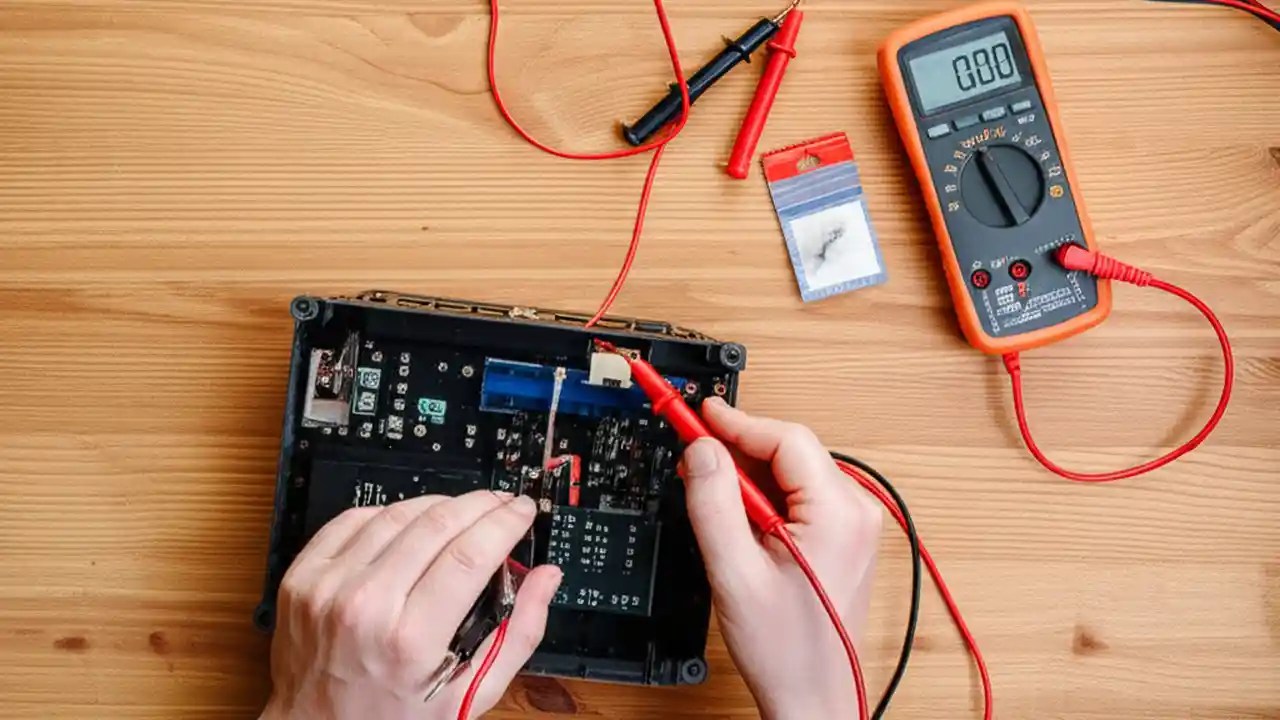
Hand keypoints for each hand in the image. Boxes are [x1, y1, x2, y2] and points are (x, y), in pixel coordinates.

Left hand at [261, 491, 562, 719]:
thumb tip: (546, 577)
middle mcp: (364, 607)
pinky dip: (389, 512)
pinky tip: (411, 522)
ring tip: (463, 512)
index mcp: (411, 642)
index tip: (521, 511)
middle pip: (436, 525)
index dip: (503, 523)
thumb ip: (518, 634)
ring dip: (440, 504)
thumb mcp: (469, 695)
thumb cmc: (393, 719)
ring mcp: (327, 588)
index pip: (470, 556)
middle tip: (502, 504)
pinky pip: (353, 520)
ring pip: (397, 514)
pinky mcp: (303, 577)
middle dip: (480, 505)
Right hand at [681, 398, 881, 719]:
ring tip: (710, 490)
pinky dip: (764, 494)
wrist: (813, 695)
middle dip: (738, 448)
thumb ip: (713, 503)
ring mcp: (854, 524)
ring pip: (791, 471)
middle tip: (692, 453)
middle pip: (789, 450)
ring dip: (748, 473)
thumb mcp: (734, 572)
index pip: (785, 439)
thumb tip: (700, 451)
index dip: (736, 422)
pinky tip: (736, 512)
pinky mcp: (843, 535)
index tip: (697, 413)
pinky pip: (799, 494)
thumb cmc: (785, 649)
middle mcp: (856, 512)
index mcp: (838, 515)